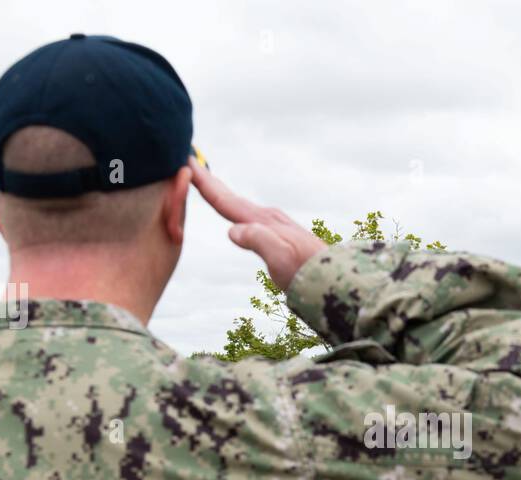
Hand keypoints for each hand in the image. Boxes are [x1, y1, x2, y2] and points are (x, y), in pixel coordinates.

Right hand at [189, 158, 326, 289]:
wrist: (335, 280)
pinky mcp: (279, 235)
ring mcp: (274, 226)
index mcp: (262, 222)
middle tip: (188, 159)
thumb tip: (232, 230)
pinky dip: (234, 208)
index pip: (226, 200)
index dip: (204, 182)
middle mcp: (267, 218)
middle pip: (230, 197)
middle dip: (208, 181)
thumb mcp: (281, 258)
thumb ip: (258, 241)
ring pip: (239, 205)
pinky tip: (234, 212)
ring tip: (204, 181)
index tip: (186, 161)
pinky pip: (248, 216)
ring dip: (220, 193)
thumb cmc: (307, 273)